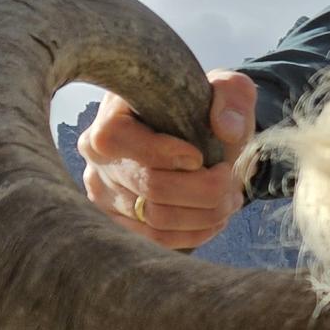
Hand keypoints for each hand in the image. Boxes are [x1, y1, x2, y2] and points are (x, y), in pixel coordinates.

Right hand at [78, 70, 255, 249]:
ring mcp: (104, 194)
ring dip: (206, 214)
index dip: (166, 153)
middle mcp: (98, 158)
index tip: (201, 156)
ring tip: (229, 199)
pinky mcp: (119, 222)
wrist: (198, 140)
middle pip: (151, 186)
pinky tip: (215, 217)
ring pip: (157, 219)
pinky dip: (195, 233)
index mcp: (113, 116)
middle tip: (230, 181)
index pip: (118, 139)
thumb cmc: (205, 112)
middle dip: (205, 189)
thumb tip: (226, 128)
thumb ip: (230, 96)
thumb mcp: (225, 90)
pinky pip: (157, 240)